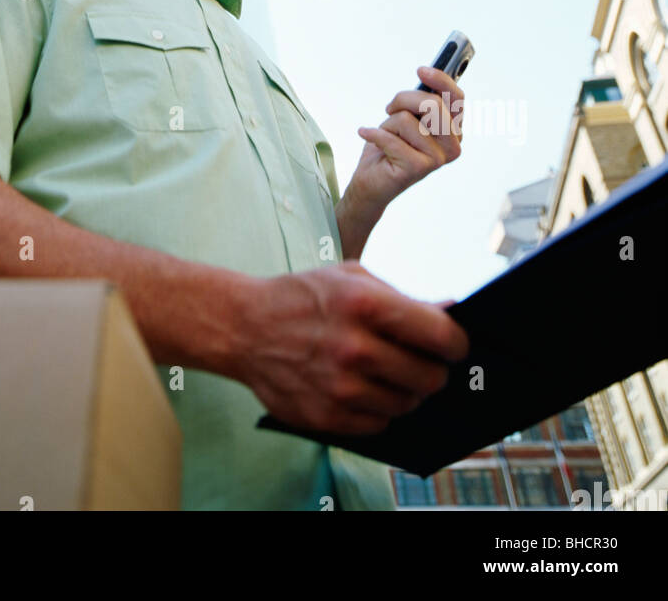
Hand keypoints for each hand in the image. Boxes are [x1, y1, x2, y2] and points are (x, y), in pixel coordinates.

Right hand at [236, 263, 468, 435]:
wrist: (244, 327)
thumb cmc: (304, 297)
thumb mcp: (352, 277)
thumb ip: (402, 297)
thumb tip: (449, 314)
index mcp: (364, 305)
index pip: (440, 336)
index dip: (456, 343)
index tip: (454, 346)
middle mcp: (354, 348)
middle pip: (430, 378)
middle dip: (433, 370)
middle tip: (421, 361)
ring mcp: (340, 387)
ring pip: (407, 405)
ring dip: (404, 391)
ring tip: (385, 373)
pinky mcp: (327, 417)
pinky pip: (379, 424)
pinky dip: (378, 409)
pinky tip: (362, 388)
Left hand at [347, 64, 465, 212]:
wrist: (372, 180)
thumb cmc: (391, 145)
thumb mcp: (408, 117)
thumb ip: (421, 101)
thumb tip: (426, 74)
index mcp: (454, 130)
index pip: (456, 98)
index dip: (441, 80)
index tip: (421, 69)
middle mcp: (452, 145)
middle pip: (432, 104)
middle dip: (402, 100)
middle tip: (390, 109)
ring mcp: (438, 159)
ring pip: (406, 119)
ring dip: (387, 125)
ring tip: (387, 136)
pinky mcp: (419, 168)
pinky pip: (390, 138)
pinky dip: (372, 134)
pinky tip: (366, 134)